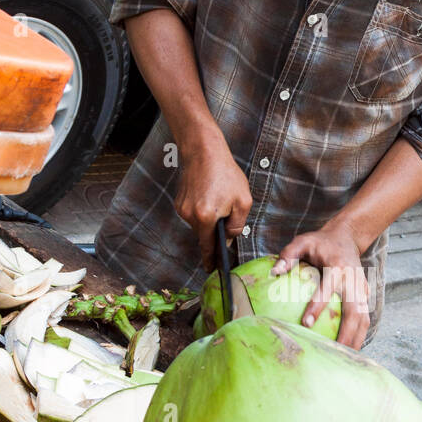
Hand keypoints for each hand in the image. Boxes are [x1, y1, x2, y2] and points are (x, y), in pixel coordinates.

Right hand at [174, 133, 251, 269]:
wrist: (203, 150)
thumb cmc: (225, 173)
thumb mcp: (242, 201)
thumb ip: (237, 225)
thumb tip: (229, 238)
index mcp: (205, 218)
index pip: (207, 247)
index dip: (210, 260)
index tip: (211, 270)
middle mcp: (190, 216)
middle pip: (205, 234)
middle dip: (216, 229)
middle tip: (227, 211)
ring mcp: (182, 209)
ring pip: (200, 223)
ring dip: (210, 217)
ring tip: (219, 196)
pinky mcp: (179, 202)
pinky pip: (194, 213)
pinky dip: (203, 209)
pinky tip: (210, 194)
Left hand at [272, 220, 370, 349]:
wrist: (348, 237)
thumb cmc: (320, 242)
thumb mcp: (302, 241)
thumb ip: (288, 255)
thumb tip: (274, 272)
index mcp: (338, 267)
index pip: (328, 289)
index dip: (318, 306)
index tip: (306, 324)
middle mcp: (353, 281)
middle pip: (354, 312)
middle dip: (346, 334)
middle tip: (333, 354)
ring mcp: (362, 289)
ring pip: (363, 319)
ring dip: (356, 340)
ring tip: (344, 360)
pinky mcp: (365, 296)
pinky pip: (364, 319)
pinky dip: (358, 335)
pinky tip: (347, 350)